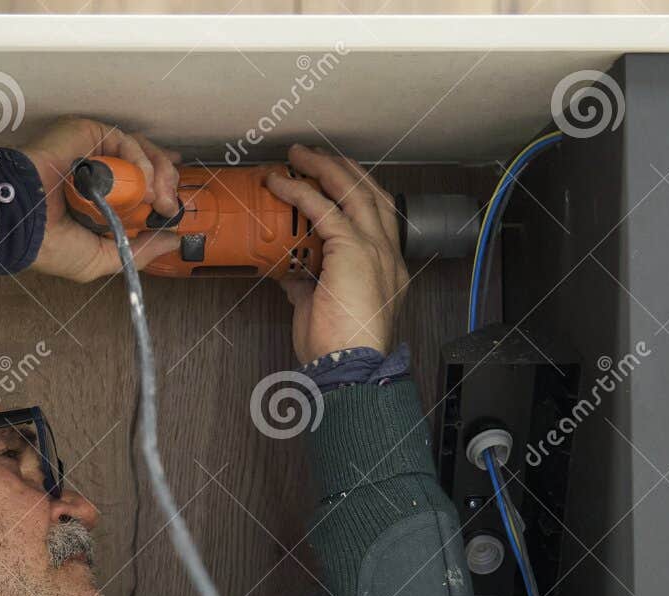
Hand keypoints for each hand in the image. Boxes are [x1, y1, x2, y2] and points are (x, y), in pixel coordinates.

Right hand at [22, 117, 181, 282]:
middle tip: (169, 205)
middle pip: (147, 165)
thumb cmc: (54, 246)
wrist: (25, 222)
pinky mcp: (89, 133)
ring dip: (159, 172)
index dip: (163, 187)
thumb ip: (140, 252)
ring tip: (160, 196)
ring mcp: (94, 152)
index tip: (175, 200)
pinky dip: (141, 161)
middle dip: (166, 184)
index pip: (141, 186)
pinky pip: (126, 140)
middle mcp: (99, 173)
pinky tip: (143, 183)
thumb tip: (174, 241)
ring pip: (140, 150)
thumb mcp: (104, 259)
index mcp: (100, 200)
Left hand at [265, 144, 407, 365]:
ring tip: (298, 155)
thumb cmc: (338, 350)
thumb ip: (307, 285)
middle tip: (313, 154)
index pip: (374, 216)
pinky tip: (281, 182)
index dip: (353, 191)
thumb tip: (288, 271)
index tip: (330, 179)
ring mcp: (374, 249)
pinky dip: (301, 191)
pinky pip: (325, 208)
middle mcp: (387, 253)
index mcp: (386, 268)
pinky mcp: (354, 251)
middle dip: (342, 168)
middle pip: (370, 192)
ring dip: (324, 167)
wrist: (350, 367)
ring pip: (353, 190)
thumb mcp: (319, 309)